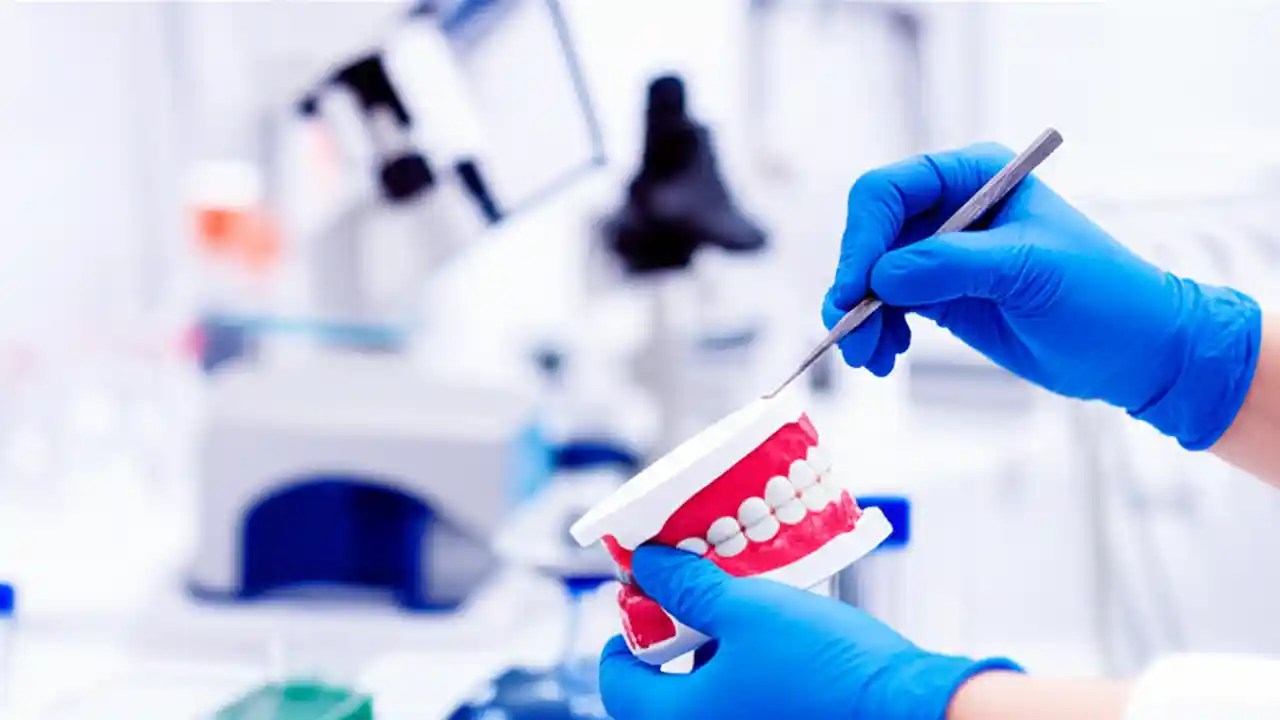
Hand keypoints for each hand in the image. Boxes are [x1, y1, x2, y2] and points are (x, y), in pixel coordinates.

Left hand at [598, 546, 1017, 719]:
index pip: (617, 682)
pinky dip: (745, 674)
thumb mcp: (748, 609)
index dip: (622, 633)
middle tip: (694, 592)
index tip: (642, 597)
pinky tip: (775, 638)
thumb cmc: (827, 667)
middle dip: (673, 636)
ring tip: (740, 605)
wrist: (910, 711)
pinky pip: (744, 706)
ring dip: (711, 652)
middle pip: (662, 690)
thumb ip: (688, 588)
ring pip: (706, 698)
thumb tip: (645, 565)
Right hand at [824, 144, 1261, 448]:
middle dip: (853, 285)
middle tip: (852, 333)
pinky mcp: (939, 297)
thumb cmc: (1102, 295)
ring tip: (870, 359)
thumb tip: (880, 276)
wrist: (1135, 351)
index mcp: (973, 176)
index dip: (863, 237)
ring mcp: (940, 255)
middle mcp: (949, 209)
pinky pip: (884, 308)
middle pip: (868, 236)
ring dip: (858, 318)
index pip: (889, 191)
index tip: (856, 287)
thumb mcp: (1029, 270)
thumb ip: (951, 266)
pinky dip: (874, 333)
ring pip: (869, 278)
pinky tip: (886, 357)